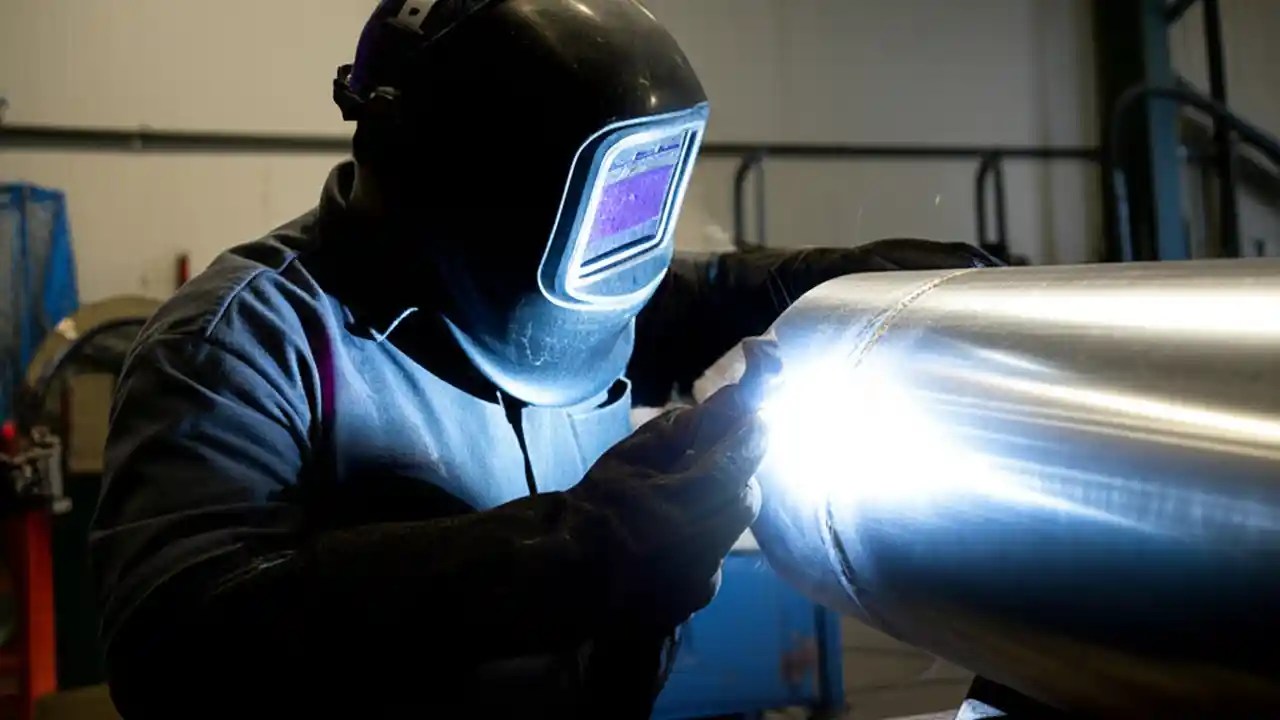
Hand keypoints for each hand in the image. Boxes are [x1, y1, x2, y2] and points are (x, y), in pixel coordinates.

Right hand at [572, 340, 780, 626]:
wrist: (559, 574)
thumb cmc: (591, 507)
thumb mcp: (630, 457)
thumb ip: (681, 428)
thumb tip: (726, 402)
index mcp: (680, 506)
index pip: (739, 462)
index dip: (751, 436)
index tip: (754, 418)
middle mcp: (700, 549)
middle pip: (746, 499)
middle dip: (737, 474)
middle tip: (713, 458)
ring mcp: (699, 581)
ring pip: (729, 531)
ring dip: (718, 508)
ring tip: (678, 500)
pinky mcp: (694, 602)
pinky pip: (712, 559)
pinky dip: (701, 541)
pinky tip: (668, 538)